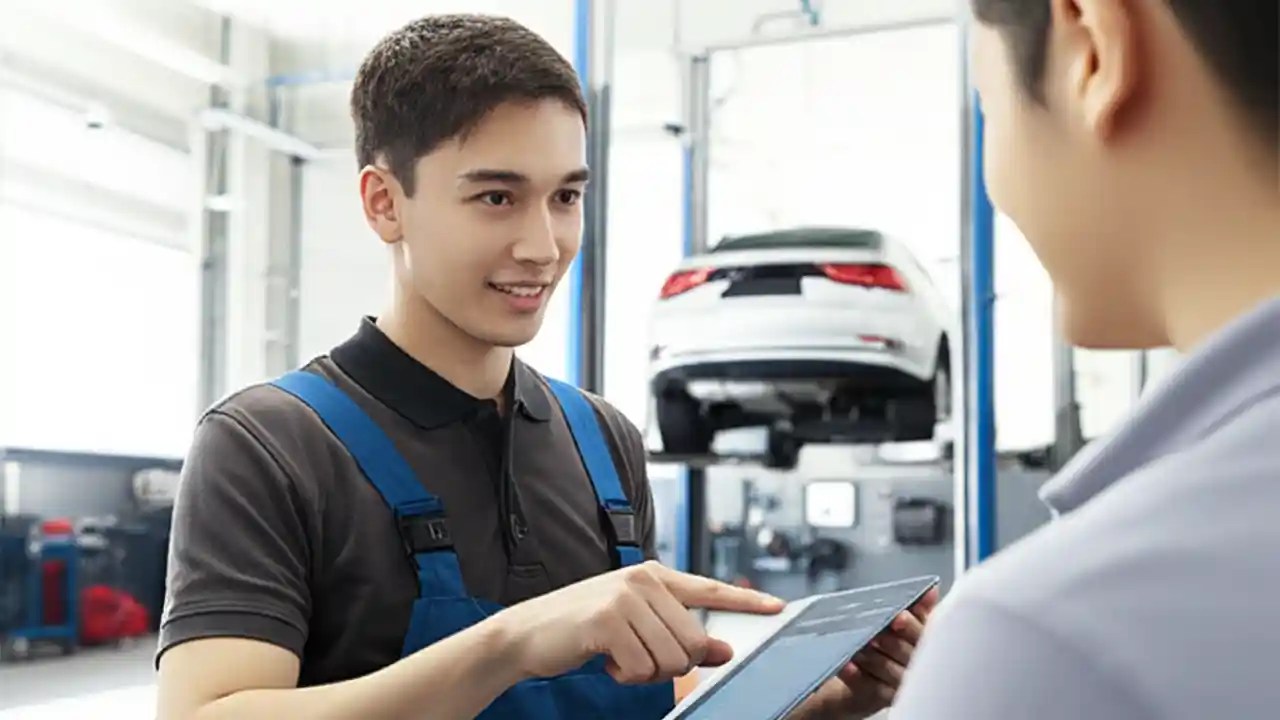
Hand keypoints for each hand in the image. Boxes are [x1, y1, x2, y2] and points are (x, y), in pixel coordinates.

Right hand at [493, 561, 784, 684]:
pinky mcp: (608, 620)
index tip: (778, 609)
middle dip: (671, 663)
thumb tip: (723, 650)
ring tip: (619, 656)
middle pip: (693, 640)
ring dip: (647, 671)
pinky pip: (642, 667)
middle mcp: (643, 580)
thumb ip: (679, 635)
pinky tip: (605, 660)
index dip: (746, 601)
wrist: (526, 634)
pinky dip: (626, 676)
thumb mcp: (635, 627)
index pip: (709, 589)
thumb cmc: (583, 630)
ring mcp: (625, 597)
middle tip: (638, 658)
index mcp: (653, 576)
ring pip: (672, 657)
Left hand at [789, 586, 939, 718]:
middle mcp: (918, 667)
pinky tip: (846, 665)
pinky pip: (870, 687)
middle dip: (889, 640)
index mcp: (928, 644)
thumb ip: (917, 607)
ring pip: (889, 670)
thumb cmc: (887, 642)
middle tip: (874, 632)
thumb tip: (931, 590)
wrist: (866, 675)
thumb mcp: (903, 621)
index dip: (912, 626)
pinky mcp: (883, 698)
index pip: (925, 635)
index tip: (898, 617)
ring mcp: (901, 684)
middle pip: (907, 653)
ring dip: (871, 656)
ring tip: (856, 645)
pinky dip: (856, 675)